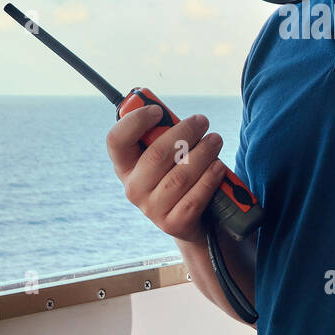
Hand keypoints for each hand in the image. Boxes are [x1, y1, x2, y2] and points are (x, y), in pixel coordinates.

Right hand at [106, 104, 227, 242]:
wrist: (196, 220)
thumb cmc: (180, 174)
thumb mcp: (168, 154)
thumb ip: (165, 133)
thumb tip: (168, 112)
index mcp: (126, 166)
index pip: (117, 141)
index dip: (135, 122)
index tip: (158, 111)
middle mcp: (134, 188)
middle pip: (156, 155)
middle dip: (184, 133)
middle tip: (202, 121)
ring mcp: (152, 209)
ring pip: (179, 176)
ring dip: (202, 154)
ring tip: (216, 140)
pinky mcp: (173, 224)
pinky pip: (194, 198)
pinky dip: (209, 179)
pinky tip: (218, 167)